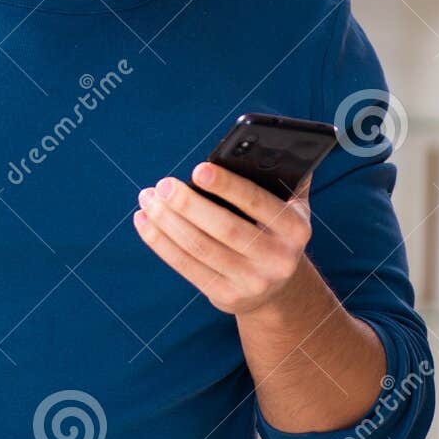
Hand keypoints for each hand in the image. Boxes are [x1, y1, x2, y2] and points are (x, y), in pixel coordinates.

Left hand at [132, 162, 314, 315]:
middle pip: (224, 229)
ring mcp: (251, 281)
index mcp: (295, 228)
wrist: (278, 289)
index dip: (228, 186)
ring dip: (167, 221)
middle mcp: (277, 258)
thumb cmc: (273, 230)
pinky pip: (186, 266)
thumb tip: (262, 143)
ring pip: (199, 247)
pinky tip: (144, 221)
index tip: (198, 170)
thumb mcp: (290, 206)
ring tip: (147, 198)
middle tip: (162, 185)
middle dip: (188, 205)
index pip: (258, 203)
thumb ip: (280, 176)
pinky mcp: (224, 296)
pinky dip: (160, 242)